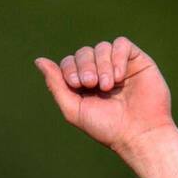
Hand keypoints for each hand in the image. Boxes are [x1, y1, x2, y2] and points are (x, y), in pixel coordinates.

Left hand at [35, 38, 172, 155]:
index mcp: (84, 85)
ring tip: (109, 86)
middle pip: (84, 52)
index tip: (77, 85)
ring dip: (102, 65)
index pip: (70, 63)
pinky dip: (117, 57)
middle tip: (92, 84)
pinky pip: (121, 44)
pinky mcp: (136, 60)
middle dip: (85, 66)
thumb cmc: (106, 127)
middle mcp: (101, 73)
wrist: (138, 133)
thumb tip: (39, 60)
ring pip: (102, 47)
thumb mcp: (74, 109)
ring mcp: (118, 65)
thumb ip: (56, 85)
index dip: (70, 69)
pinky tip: (120, 76)